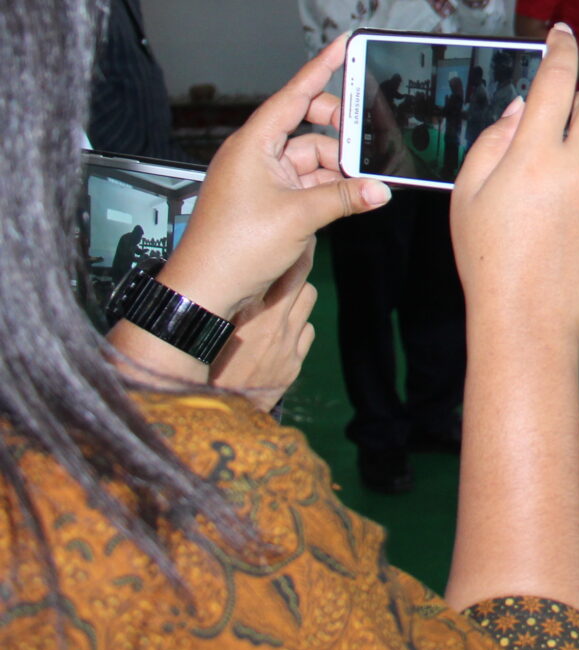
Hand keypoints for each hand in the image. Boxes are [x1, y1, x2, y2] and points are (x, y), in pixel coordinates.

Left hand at [153, 35, 392, 322]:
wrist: (206, 291)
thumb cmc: (236, 247)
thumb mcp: (298, 218)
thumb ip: (344, 198)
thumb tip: (381, 189)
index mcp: (253, 145)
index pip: (293, 95)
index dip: (321, 68)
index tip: (345, 44)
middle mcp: (257, 155)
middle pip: (308, 125)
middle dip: (341, 131)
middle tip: (372, 139)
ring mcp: (264, 178)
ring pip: (314, 157)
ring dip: (340, 167)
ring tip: (367, 180)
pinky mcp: (270, 200)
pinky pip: (309, 181)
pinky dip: (332, 186)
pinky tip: (354, 195)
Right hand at [208, 243, 318, 408]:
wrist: (212, 415)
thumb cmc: (200, 366)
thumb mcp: (211, 326)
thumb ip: (229, 302)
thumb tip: (239, 277)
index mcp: (246, 310)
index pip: (282, 266)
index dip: (293, 248)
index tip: (295, 234)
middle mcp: (272, 321)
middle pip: (301, 276)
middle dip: (300, 263)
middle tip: (299, 250)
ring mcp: (287, 342)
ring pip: (308, 300)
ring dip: (298, 296)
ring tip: (283, 299)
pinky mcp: (294, 362)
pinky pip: (307, 332)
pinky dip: (298, 328)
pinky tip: (282, 333)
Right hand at [450, 26, 578, 345]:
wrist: (527, 320)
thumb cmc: (487, 257)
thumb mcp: (468, 194)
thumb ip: (494, 141)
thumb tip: (521, 108)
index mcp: (534, 156)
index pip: (555, 84)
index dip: (560, 50)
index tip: (562, 34)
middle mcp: (578, 170)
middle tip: (563, 122)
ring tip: (547, 215)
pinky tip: (565, 238)